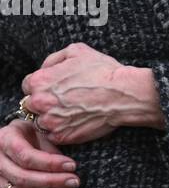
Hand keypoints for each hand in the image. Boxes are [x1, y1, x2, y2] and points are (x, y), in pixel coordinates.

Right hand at [0, 118, 78, 187]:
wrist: (9, 143)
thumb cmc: (28, 135)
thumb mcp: (37, 130)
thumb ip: (48, 145)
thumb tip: (67, 166)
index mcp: (5, 141)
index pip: (26, 156)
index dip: (50, 163)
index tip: (72, 165)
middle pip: (23, 178)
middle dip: (53, 182)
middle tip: (75, 181)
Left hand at [22, 42, 162, 142]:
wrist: (123, 95)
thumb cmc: (103, 72)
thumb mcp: (77, 51)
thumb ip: (54, 58)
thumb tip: (45, 67)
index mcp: (39, 81)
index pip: (27, 86)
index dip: (41, 86)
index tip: (53, 88)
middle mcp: (40, 102)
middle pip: (31, 105)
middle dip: (43, 103)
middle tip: (62, 101)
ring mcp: (51, 121)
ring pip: (40, 122)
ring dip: (50, 118)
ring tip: (70, 113)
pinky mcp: (63, 136)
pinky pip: (52, 136)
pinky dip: (61, 131)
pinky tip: (74, 122)